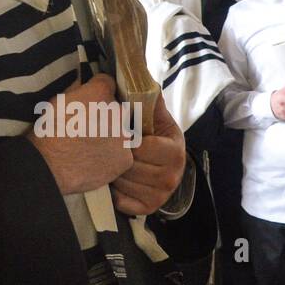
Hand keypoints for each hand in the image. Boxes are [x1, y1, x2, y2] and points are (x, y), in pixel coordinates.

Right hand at [28, 73, 132, 195]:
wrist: (50, 165)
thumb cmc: (48, 131)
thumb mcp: (56, 99)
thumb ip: (76, 89)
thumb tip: (83, 83)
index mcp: (101, 93)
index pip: (107, 82)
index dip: (97, 90)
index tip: (89, 98)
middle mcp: (118, 112)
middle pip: (116, 108)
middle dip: (105, 114)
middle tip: (87, 125)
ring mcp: (124, 136)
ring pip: (120, 131)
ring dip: (109, 134)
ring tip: (90, 145)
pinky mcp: (125, 159)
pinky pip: (121, 153)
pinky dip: (110, 155)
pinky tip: (94, 159)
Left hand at [114, 94, 184, 216]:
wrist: (154, 160)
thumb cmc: (148, 133)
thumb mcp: (151, 114)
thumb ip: (147, 98)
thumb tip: (139, 75)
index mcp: (175, 148)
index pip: (143, 147)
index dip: (127, 140)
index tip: (119, 133)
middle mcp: (174, 175)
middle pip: (132, 167)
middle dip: (116, 156)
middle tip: (110, 148)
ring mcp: (163, 194)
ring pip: (124, 183)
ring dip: (112, 172)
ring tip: (110, 161)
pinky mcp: (148, 208)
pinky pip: (122, 202)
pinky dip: (113, 191)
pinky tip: (113, 179)